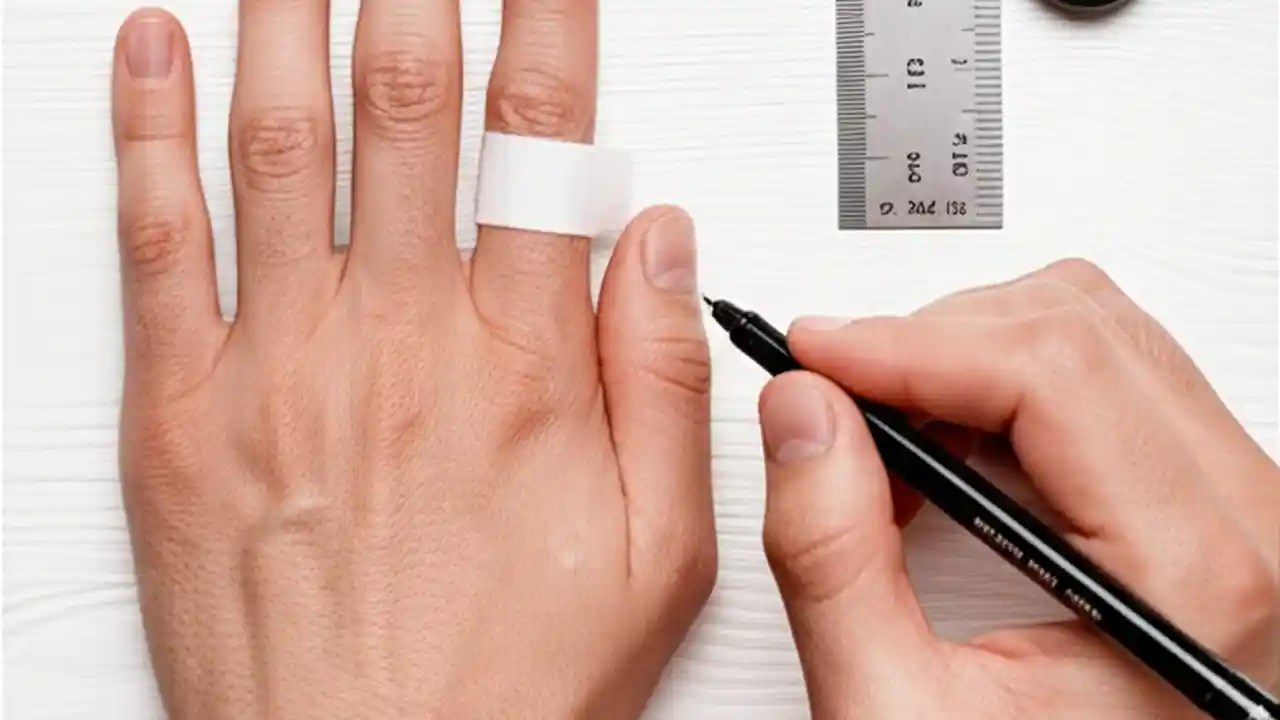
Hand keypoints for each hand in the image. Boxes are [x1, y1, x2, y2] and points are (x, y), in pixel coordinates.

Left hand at [111, 4, 714, 716]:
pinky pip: (157, 239)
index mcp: (516, 366)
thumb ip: (664, 378)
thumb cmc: (503, 680)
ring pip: (279, 142)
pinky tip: (154, 55)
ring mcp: (277, 366)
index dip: (548, 28)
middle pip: (404, 108)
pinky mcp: (178, 414)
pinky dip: (149, 129)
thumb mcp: (655, 551)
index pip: (539, 141)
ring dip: (291, 20)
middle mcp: (394, 341)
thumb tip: (661, 244)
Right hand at [757, 260, 1278, 717]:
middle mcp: (1245, 522)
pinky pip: (1105, 376)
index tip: (814, 355)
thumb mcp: (896, 713)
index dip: (908, 343)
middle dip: (928, 342)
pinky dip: (1000, 385)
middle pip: (1075, 327)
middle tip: (834, 398)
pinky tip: (939, 452)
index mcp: (1192, 573)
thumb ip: (833, 559)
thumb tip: (802, 415)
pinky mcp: (1206, 500)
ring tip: (885, 436)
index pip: (1049, 371)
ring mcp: (1237, 503)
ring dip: (964, 356)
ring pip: (1094, 333)